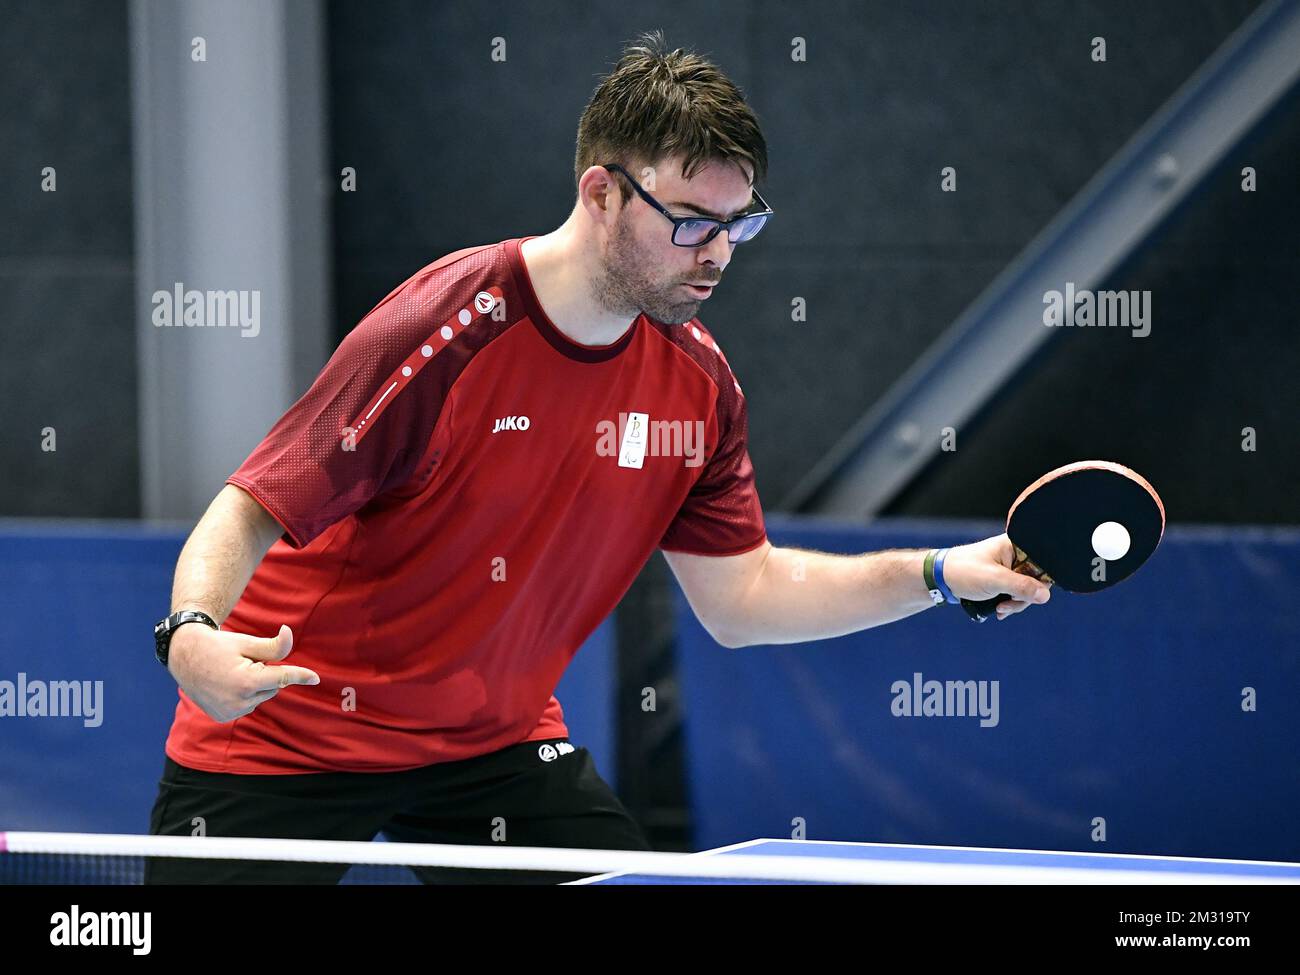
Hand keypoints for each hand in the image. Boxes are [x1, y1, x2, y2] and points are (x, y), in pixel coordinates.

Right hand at [167, 622, 319, 721]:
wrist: (184, 656)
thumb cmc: (219, 646)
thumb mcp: (247, 643)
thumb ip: (273, 646)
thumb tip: (290, 634)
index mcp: (246, 682)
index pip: (281, 678)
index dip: (300, 675)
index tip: (316, 678)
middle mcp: (238, 701)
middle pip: (272, 687)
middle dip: (265, 674)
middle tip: (242, 662)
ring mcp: (229, 712)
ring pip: (261, 697)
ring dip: (255, 685)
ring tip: (231, 672)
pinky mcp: (223, 717)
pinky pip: (248, 705)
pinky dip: (244, 695)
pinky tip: (226, 684)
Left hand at [938, 534, 1051, 620]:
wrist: (937, 579)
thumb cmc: (962, 572)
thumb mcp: (994, 580)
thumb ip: (1020, 587)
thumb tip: (1045, 595)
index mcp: (1015, 545)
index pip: (1043, 563)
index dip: (1039, 581)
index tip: (1028, 595)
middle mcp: (1014, 554)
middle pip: (1035, 579)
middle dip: (1023, 597)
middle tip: (1006, 605)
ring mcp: (1008, 568)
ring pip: (1025, 590)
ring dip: (1014, 603)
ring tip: (999, 609)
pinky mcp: (1001, 580)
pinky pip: (1014, 594)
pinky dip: (1008, 604)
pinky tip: (998, 610)